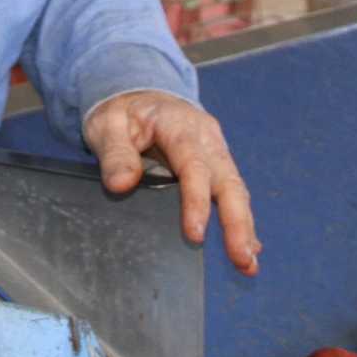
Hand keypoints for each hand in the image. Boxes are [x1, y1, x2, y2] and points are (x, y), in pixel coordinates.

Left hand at [84, 90, 261, 273]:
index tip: (195, 234)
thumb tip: (121, 185)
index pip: (193, 165)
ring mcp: (215, 152)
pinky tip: (248, 248)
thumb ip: (114, 153)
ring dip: (244, 226)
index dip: (197, 201)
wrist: (140, 95)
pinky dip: (241, 220)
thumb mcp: (107, 124)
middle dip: (237, 221)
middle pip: (228, 180)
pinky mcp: (216, 165)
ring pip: (236, 189)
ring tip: (248, 262)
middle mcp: (206, 139)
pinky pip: (232, 193)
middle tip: (241, 258)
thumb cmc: (123, 112)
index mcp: (179, 126)